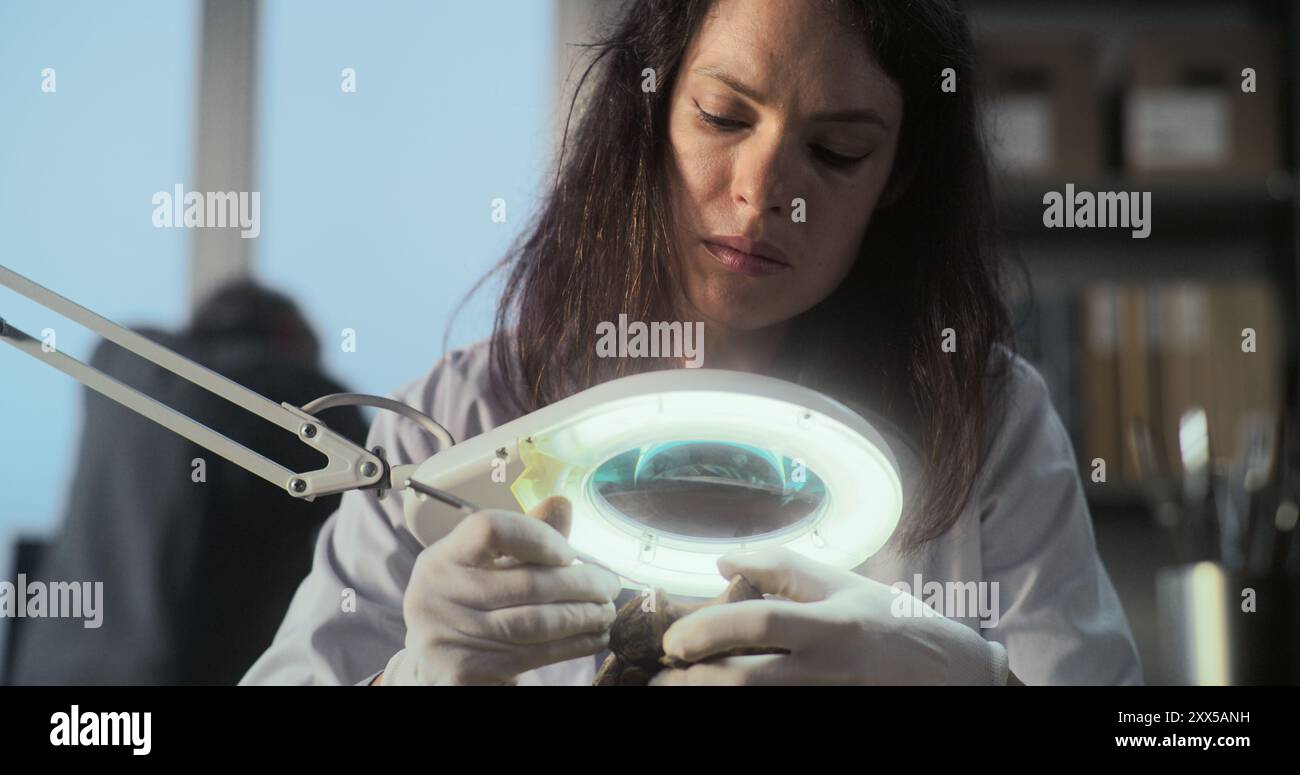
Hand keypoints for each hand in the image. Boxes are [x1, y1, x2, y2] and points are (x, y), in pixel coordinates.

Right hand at [382, 496, 620, 684]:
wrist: (435, 668)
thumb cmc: (471, 608)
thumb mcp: (488, 569)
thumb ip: (524, 539)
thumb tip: (561, 505)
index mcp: (441, 558)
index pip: (489, 529)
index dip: (538, 537)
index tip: (569, 553)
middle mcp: (435, 594)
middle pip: (526, 582)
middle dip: (581, 584)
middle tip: (610, 586)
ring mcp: (446, 636)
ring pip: (536, 623)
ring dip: (583, 616)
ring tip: (606, 611)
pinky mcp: (464, 673)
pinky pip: (535, 655)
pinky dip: (574, 645)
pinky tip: (594, 637)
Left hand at [649, 547, 1008, 685]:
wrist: (956, 676)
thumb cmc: (894, 622)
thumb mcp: (845, 584)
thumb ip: (783, 569)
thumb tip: (722, 561)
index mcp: (832, 623)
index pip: (758, 622)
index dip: (705, 629)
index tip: (674, 637)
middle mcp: (830, 667)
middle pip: (745, 679)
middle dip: (691, 679)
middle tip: (663, 672)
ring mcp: (830, 700)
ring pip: (754, 705)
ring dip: (708, 698)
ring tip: (679, 687)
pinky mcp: (831, 720)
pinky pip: (775, 718)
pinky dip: (743, 711)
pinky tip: (720, 698)